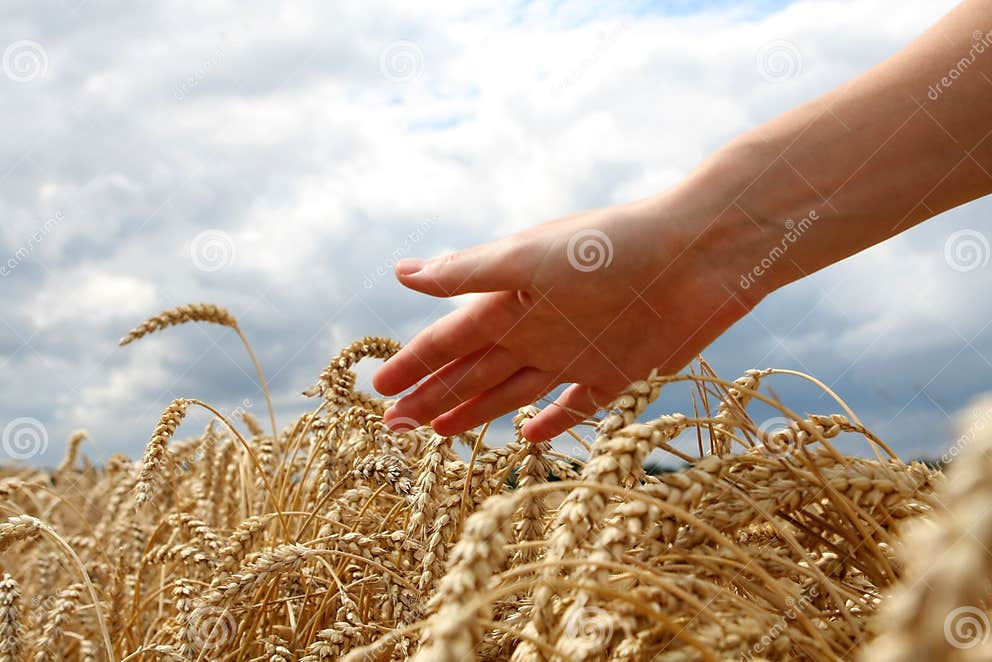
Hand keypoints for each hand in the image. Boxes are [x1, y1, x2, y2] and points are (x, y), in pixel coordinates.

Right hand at [373, 184, 764, 441]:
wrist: (700, 253)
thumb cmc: (613, 247)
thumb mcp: (532, 258)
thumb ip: (470, 271)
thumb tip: (400, 273)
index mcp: (510, 300)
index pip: (448, 340)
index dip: (414, 365)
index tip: (378, 389)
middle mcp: (535, 329)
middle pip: (471, 372)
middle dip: (432, 397)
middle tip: (394, 425)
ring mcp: (573, 353)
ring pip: (511, 391)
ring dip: (476, 411)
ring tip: (441, 432)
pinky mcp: (616, 373)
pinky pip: (573, 405)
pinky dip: (550, 421)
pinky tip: (528, 437)